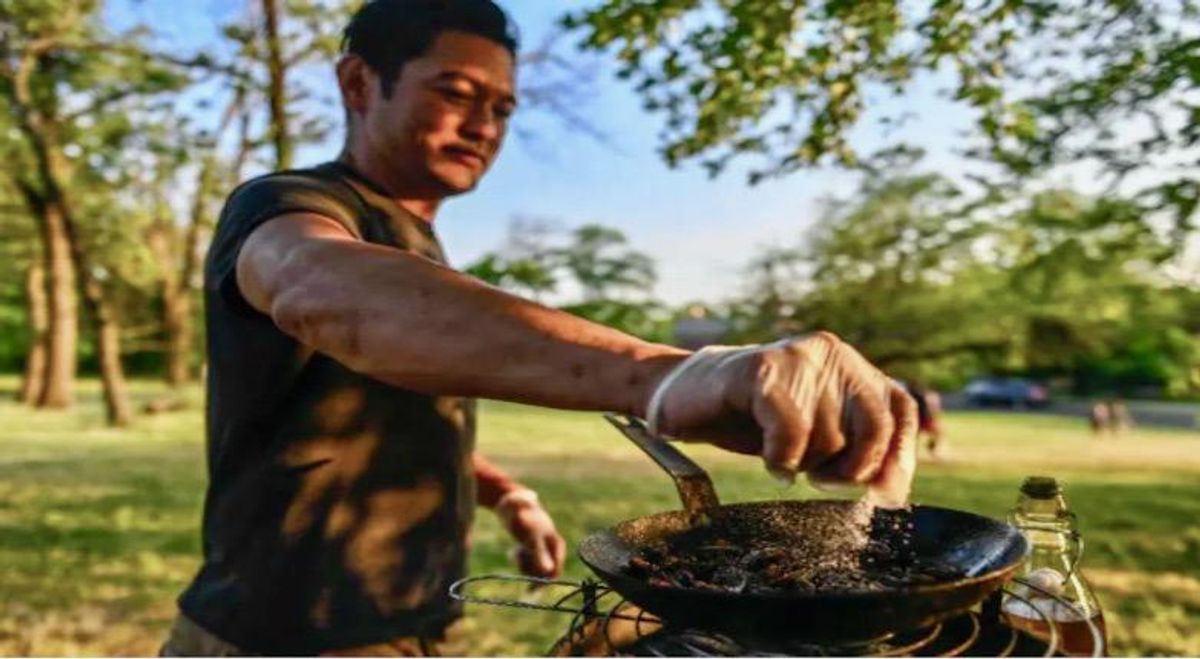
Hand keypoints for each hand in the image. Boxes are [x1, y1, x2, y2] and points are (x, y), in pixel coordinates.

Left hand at [494, 489, 566, 577]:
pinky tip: (513, 550)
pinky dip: (521, 561)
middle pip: (546, 572)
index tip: (531, 589)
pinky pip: (528, 563)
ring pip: (536, 568)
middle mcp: (552, 547)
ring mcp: (542, 547)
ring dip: (524, 566)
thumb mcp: (530, 537)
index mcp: (557, 544)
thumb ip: (540, 554)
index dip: (544, 581)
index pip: (556, 570)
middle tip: (519, 564)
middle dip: (531, 571)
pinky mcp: (531, 546)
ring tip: (514, 552)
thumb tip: (548, 572)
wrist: (509, 503)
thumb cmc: (523, 518)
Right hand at [645, 332, 917, 504]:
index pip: (901, 408)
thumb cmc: (751, 420)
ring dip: (805, 462)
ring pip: (830, 435)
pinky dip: (781, 458)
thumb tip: (892, 492)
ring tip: (780, 454)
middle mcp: (831, 353)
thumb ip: (856, 448)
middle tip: (820, 478)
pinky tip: (770, 460)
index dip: (898, 455)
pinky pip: (791, 432)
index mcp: (850, 365)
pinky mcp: (760, 372)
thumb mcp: (814, 433)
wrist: (681, 394)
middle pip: (875, 426)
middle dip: (852, 466)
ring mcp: (796, 359)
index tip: (882, 493)